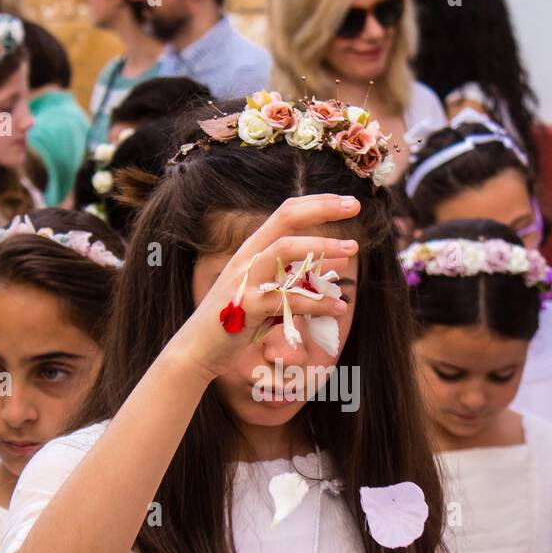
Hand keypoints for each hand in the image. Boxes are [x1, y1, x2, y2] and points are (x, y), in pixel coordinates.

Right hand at [165, 194, 360, 382]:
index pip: (286, 213)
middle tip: (355, 206)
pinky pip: (286, 298)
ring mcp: (244, 280)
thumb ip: (292, 277)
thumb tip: (332, 266)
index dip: (318, 203)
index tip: (349, 202)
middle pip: (285, 220)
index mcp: (253, 250)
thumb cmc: (234, 321)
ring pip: (283, 250)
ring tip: (352, 253)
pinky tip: (338, 307)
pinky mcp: (245, 307)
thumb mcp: (264, 291)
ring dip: (321, 247)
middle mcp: (247, 258)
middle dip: (322, 209)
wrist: (197, 349)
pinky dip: (316, 302)